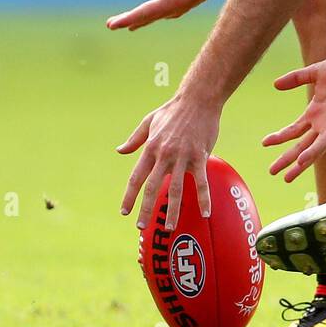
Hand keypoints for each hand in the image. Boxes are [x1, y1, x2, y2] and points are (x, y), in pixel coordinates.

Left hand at [106, 0, 234, 30]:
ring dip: (143, 19)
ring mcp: (184, 5)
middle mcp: (177, 7)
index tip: (110, 25)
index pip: (143, 12)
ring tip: (131, 24)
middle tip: (112, 25)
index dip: (126, 19)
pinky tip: (158, 12)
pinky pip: (167, 11)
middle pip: (148, 17)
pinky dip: (156, 13)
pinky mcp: (189, 0)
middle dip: (130, 21)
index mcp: (172, 0)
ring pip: (158, 15)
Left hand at [118, 94, 220, 230]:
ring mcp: (183, 157)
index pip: (137, 177)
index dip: (129, 196)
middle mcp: (165, 155)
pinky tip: (205, 213)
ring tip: (169, 227)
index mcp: (151, 148)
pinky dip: (203, 199)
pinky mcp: (200, 157)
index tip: (124, 211)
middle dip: (145, 209)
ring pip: (176, 189)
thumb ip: (135, 139)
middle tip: (140, 226)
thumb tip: (119, 151)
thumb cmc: (173, 110)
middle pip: (152, 187)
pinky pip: (202, 182)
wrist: (198, 99)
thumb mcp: (149, 121)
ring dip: (172, 210)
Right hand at [263, 56, 325, 181]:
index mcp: (316, 112)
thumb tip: (275, 84)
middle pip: (300, 146)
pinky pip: (324, 143)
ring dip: (298, 165)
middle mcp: (322, 123)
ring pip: (311, 150)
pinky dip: (313, 152)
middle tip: (271, 171)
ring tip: (286, 178)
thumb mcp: (314, 72)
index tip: (264, 143)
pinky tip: (302, 161)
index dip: (280, 137)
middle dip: (286, 159)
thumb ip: (295, 78)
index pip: (294, 130)